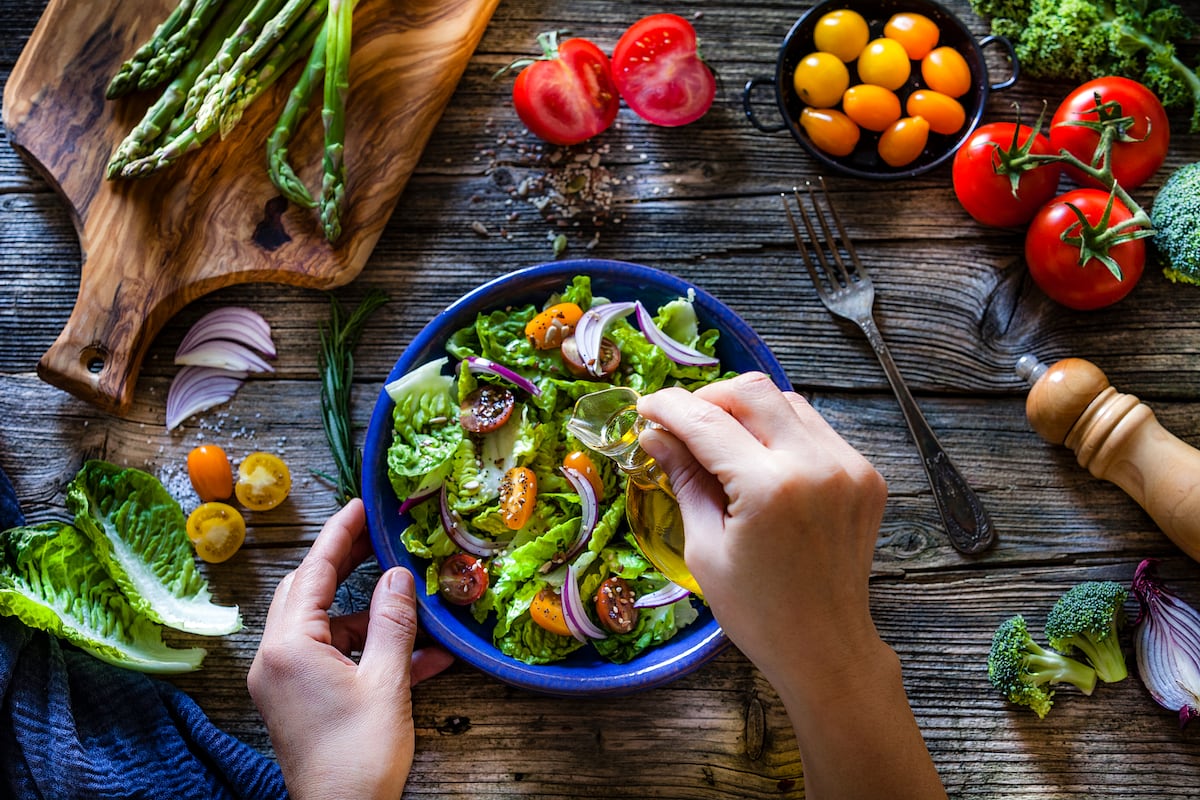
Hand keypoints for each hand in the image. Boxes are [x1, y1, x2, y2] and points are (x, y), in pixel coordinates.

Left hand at [248, 498, 453, 799]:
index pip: (313, 572)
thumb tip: (399, 575)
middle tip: (380, 538)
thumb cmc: (359, 756)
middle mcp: (275, 658)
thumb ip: (393, 622)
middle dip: (348, 565)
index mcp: (289, 646)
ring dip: (369, 615)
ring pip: (325, 625)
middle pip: (309, 592)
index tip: (361, 506)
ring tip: (413, 603)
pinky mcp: (298, 701)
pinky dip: (368, 649)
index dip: (340, 535)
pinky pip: (332, 657)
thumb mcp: (386, 682)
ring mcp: (284, 681)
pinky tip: (418, 654)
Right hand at [638, 373, 944, 799]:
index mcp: (769, 488)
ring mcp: (848, 466)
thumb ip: (684, 480)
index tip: (645, 409)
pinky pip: (814, 428)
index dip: (669, 408)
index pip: (707, 421)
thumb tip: (655, 435)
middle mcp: (815, 465)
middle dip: (708, 398)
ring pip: (786, 401)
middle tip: (681, 423)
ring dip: (746, 409)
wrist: (826, 648)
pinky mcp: (865, 474)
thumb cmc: (756, 611)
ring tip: (718, 439)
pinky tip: (758, 458)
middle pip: (752, 391)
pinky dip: (780, 430)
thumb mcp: (705, 548)